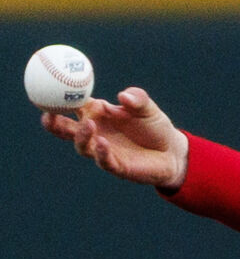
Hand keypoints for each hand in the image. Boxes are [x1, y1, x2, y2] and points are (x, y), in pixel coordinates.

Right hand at [41, 87, 189, 190]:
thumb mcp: (148, 108)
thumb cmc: (155, 126)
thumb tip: (123, 96)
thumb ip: (137, 99)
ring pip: (83, 146)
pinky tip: (103, 143)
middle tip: (48, 115)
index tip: (48, 91)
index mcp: (98, 114)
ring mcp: (103, 151)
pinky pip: (104, 161)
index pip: (73, 106)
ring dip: (82, 136)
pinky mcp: (116, 166)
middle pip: (67, 130)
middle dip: (54, 124)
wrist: (172, 152)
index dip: (59, 99)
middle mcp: (96, 132)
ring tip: (89, 125)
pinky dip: (101, 153)